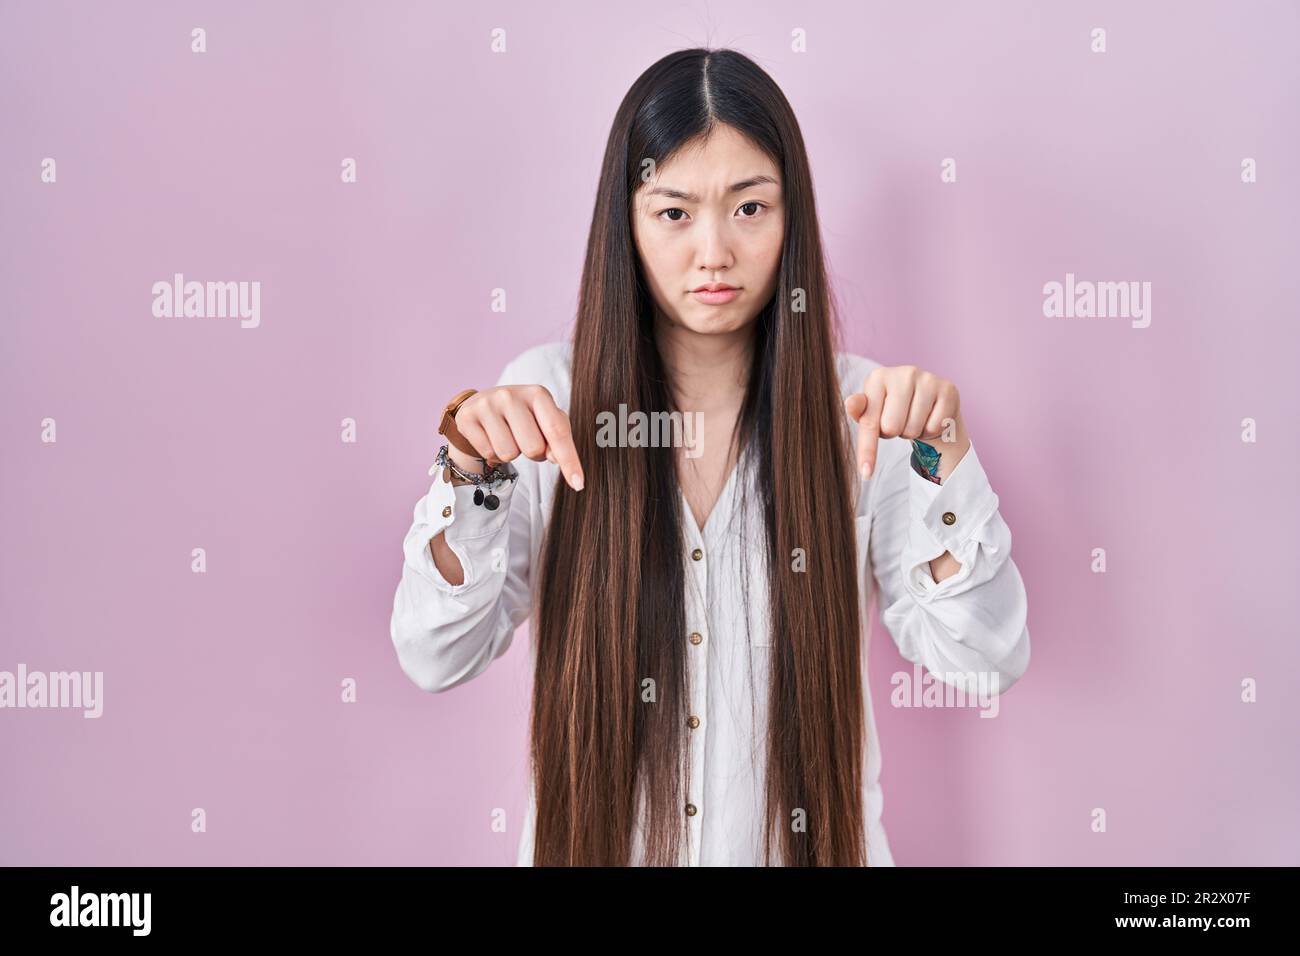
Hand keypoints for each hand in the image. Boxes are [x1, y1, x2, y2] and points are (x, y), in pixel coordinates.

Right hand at [451, 385, 584, 490]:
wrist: (482, 406)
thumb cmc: (522, 416)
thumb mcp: (544, 421)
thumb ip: (557, 438)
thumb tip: (555, 458)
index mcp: (537, 394)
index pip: (558, 432)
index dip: (570, 461)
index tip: (579, 484)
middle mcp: (511, 395)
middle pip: (533, 448)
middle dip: (533, 453)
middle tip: (523, 439)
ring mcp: (486, 404)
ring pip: (509, 453)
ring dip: (510, 453)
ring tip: (506, 437)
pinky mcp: (467, 417)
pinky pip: (488, 453)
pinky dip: (492, 454)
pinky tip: (490, 438)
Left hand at [843, 365, 969, 481]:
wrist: (929, 402)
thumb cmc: (893, 409)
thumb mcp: (872, 412)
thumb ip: (859, 411)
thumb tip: (850, 403)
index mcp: (878, 377)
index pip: (869, 421)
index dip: (867, 450)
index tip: (866, 473)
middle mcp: (904, 373)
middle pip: (891, 427)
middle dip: (893, 433)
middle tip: (899, 421)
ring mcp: (928, 379)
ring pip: (913, 429)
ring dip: (912, 431)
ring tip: (914, 418)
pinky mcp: (948, 389)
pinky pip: (934, 427)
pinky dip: (930, 429)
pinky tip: (930, 416)